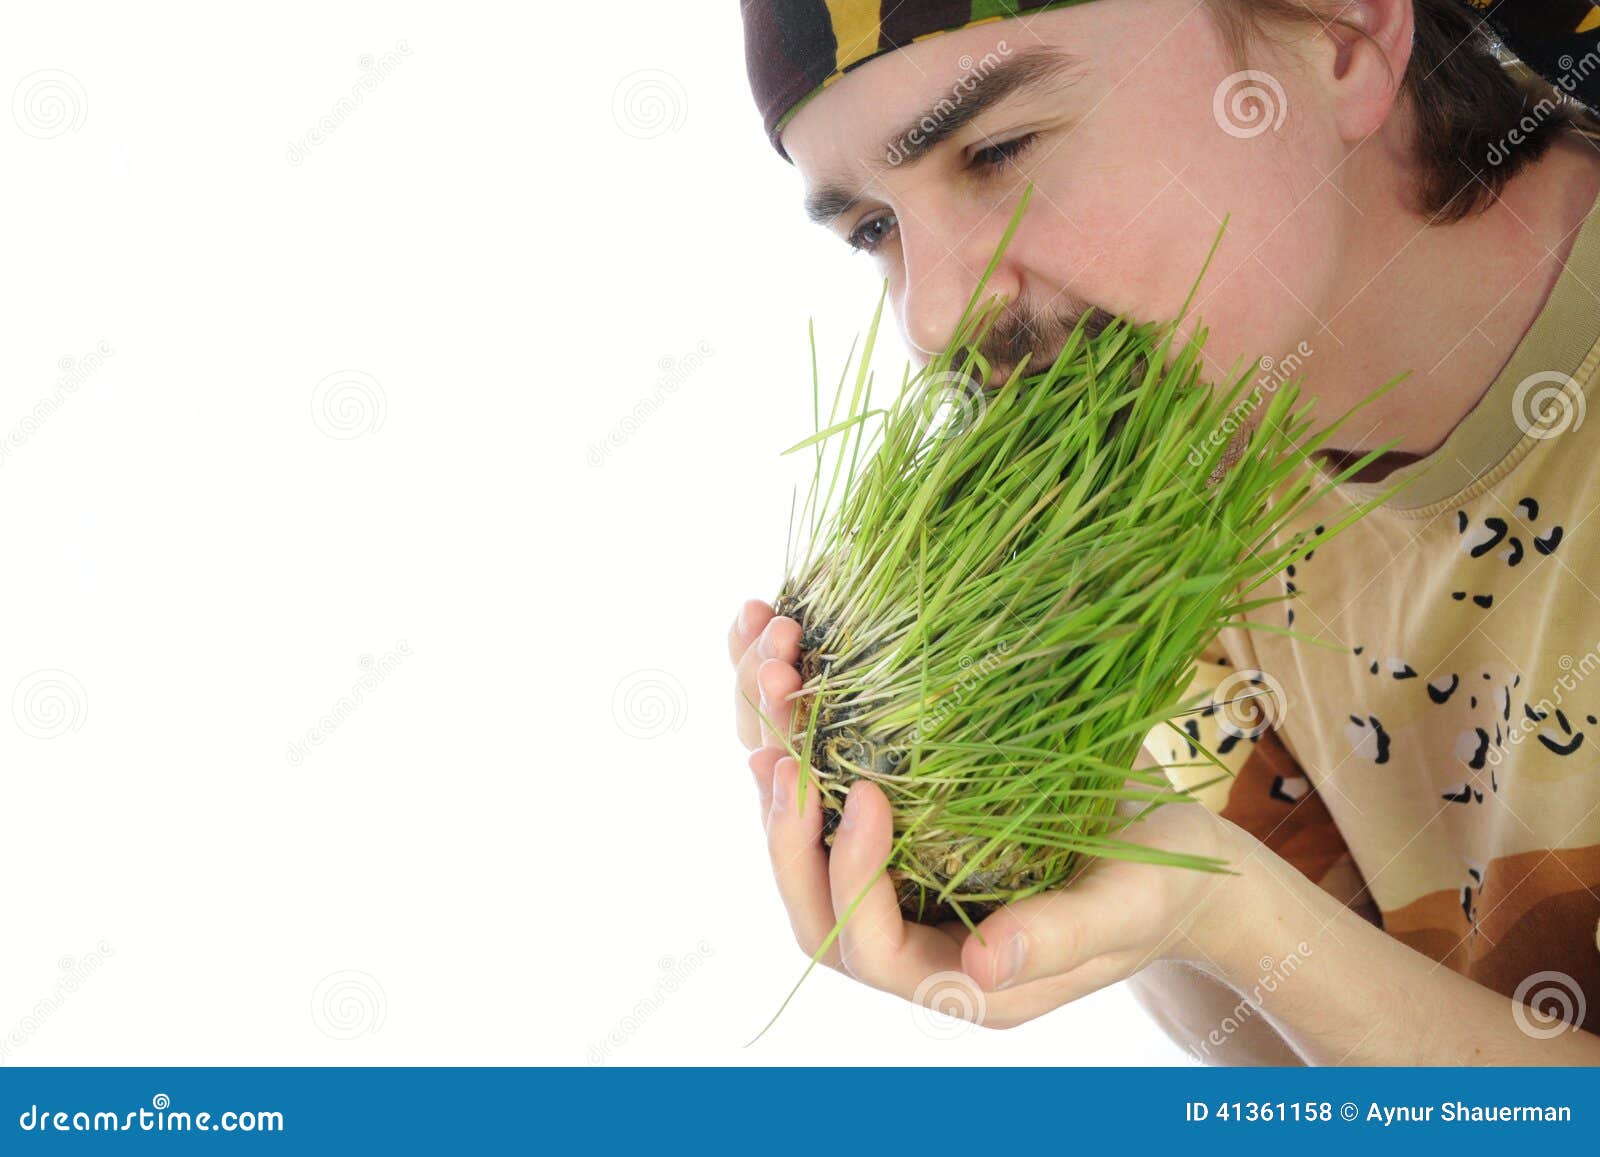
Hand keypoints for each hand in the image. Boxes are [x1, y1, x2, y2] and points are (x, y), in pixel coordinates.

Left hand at [728, 598, 1254, 1023]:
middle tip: (789, 712)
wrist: (1172, 851)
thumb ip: (1060, 940)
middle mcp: (902, 923)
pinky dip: (787, 705)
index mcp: (950, 972)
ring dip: (771, 737)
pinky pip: (816, 767)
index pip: (867, 944)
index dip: (855, 875)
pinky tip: (772, 629)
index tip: (870, 792)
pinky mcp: (891, 808)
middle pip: (808, 884)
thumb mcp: (1128, 909)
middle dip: (783, 805)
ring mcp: (887, 864)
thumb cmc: (1161, 890)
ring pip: (798, 819)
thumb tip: (983, 969)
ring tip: (775, 655)